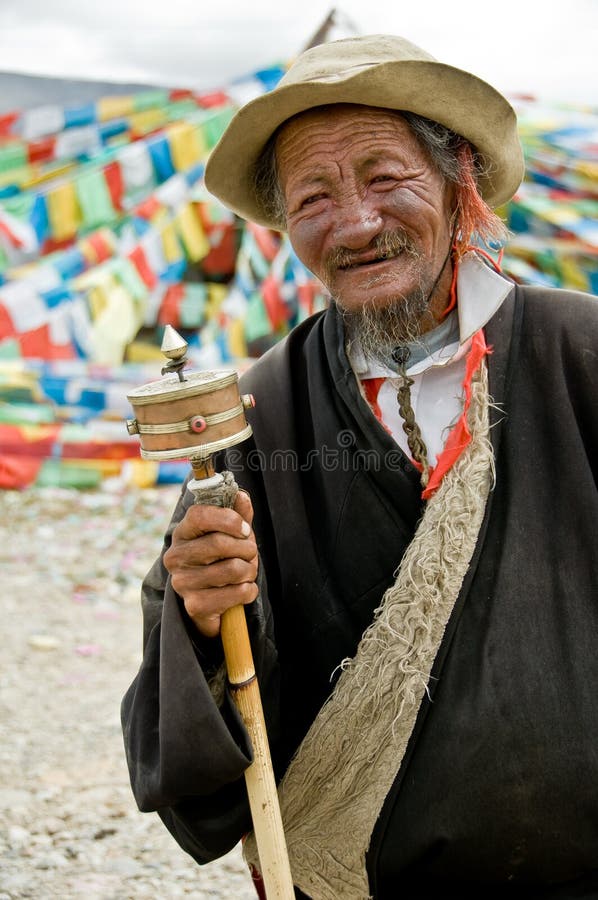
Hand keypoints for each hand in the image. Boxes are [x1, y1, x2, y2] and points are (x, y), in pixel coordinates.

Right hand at [163, 491, 258, 637]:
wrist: (211, 603)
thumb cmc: (221, 560)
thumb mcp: (231, 535)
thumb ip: (238, 515)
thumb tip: (241, 496)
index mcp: (183, 532)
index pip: (200, 515)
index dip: (229, 519)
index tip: (244, 528)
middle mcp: (176, 556)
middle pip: (219, 543)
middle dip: (246, 548)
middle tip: (250, 554)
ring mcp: (182, 582)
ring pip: (233, 569)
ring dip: (250, 570)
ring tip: (246, 572)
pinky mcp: (194, 605)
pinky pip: (237, 593)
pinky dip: (249, 591)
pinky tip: (242, 590)